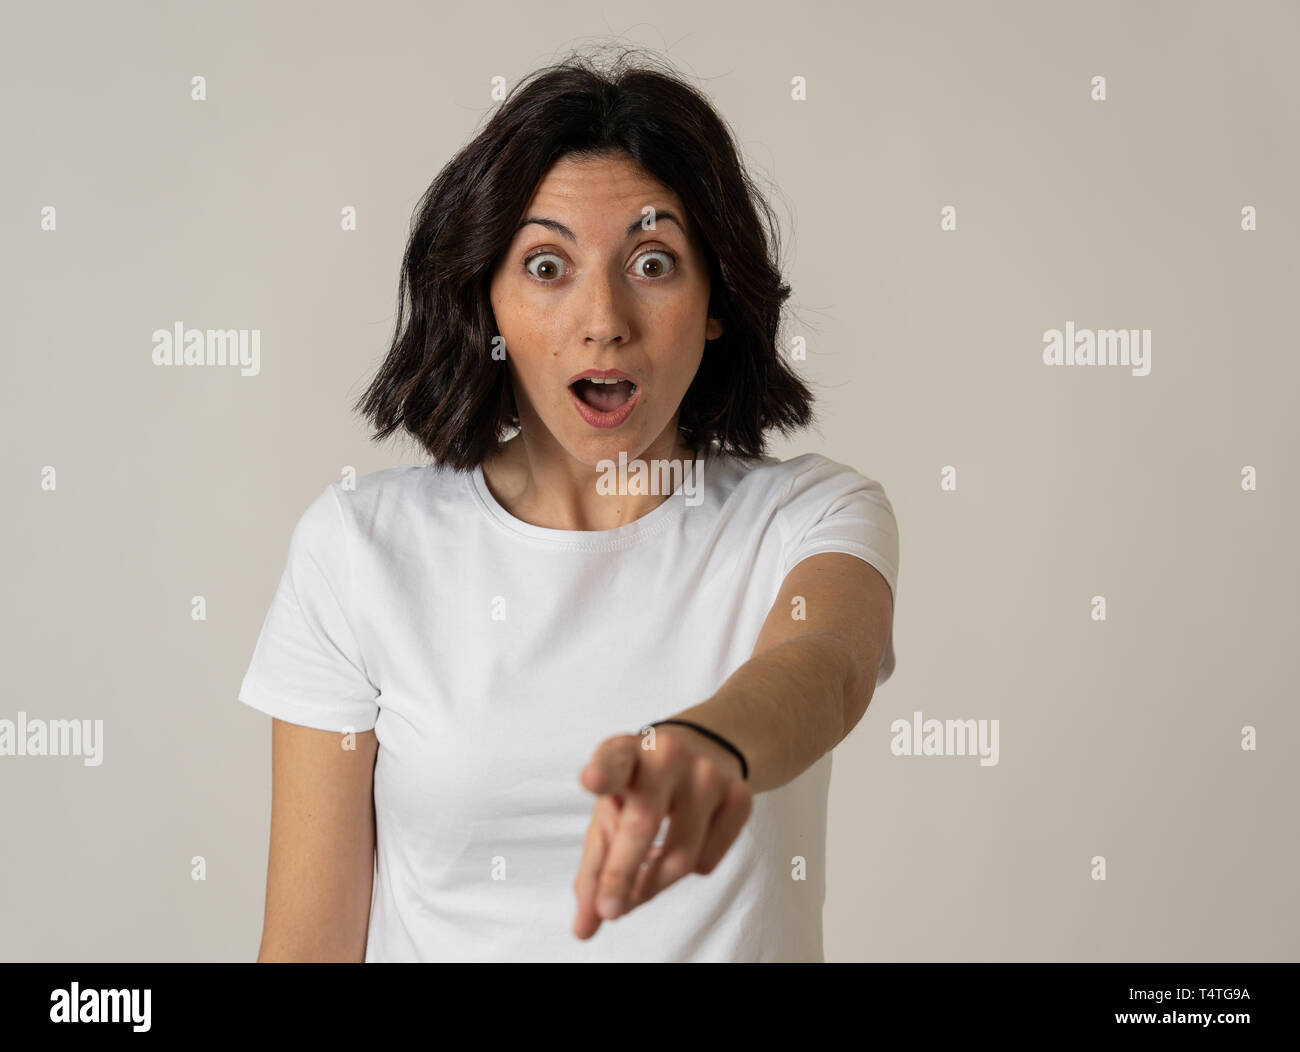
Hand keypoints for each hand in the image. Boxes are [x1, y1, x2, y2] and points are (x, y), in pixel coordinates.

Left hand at [572, 724, 752, 939]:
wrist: (701, 754)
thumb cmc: (640, 791)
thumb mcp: (610, 817)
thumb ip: (594, 871)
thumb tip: (584, 930)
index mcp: (625, 751)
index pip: (614, 759)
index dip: (604, 771)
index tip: (591, 780)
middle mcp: (667, 754)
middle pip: (644, 822)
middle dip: (622, 873)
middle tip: (608, 912)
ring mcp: (707, 772)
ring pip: (682, 853)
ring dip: (656, 883)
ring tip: (643, 882)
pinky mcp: (739, 794)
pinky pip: (709, 860)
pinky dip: (691, 871)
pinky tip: (684, 848)